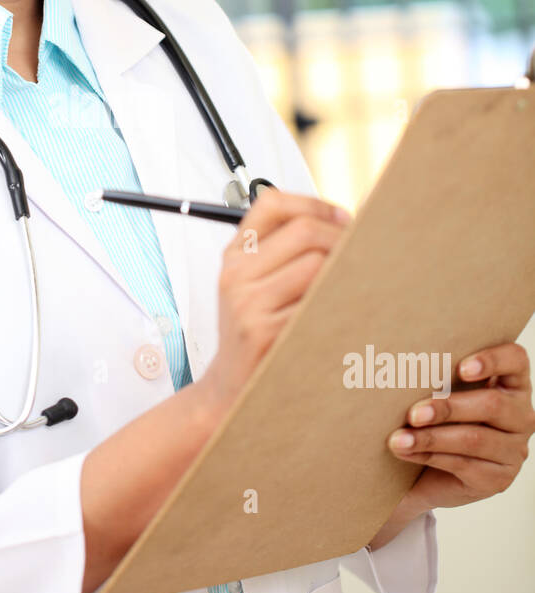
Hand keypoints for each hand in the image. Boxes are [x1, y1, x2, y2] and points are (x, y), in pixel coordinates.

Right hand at [201, 188, 351, 419]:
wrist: (228, 389)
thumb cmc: (252, 333)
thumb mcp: (250, 285)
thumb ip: (281, 251)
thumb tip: (343, 222)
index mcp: (234, 256)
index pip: (272, 204)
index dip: (314, 203)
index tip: (342, 218)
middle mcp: (236, 276)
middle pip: (304, 231)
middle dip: (342, 237)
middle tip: (363, 252)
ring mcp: (249, 305)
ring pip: (317, 265)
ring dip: (345, 272)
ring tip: (355, 284)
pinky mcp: (267, 334)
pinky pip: (319, 305)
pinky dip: (340, 304)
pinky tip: (345, 312)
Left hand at [387, 341, 534, 514]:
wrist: (422, 473)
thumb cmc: (432, 420)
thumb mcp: (437, 393)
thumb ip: (434, 377)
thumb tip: (399, 366)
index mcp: (510, 383)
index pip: (515, 360)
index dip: (493, 360)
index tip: (461, 368)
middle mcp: (520, 415)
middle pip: (492, 404)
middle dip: (448, 408)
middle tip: (414, 413)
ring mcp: (513, 450)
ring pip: (474, 439)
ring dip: (431, 437)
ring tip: (399, 438)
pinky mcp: (498, 479)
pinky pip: (464, 464)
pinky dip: (429, 456)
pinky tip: (406, 452)